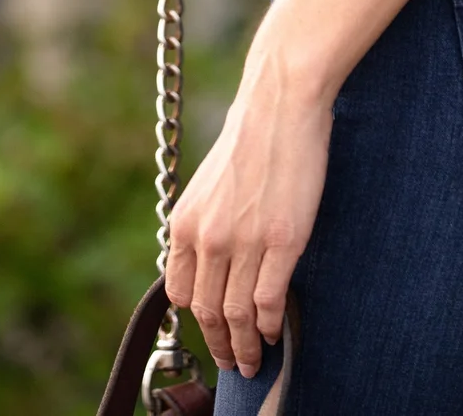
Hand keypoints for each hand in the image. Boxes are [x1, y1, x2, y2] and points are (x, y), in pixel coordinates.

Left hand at [165, 47, 332, 378]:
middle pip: (207, 312)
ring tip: (252, 360)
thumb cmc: (251, 134)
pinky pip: (269, 302)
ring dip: (244, 346)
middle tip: (232, 361)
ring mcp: (245, 242)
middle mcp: (209, 237)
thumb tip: (210, 260)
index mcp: (186, 222)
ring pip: (237, 315)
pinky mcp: (282, 242)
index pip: (180, 292)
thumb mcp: (210, 182)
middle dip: (219, 344)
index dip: (196, 319)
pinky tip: (274, 334)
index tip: (210, 330)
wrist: (280, 101)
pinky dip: (270, 326)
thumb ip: (205, 222)